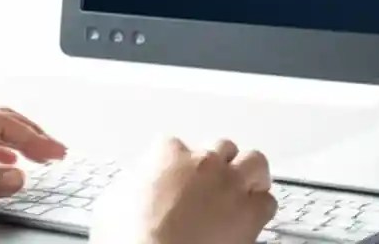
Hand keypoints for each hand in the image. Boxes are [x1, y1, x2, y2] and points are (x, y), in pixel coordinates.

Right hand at [91, 137, 276, 243]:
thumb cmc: (129, 238)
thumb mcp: (111, 204)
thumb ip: (129, 185)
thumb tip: (133, 187)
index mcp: (167, 154)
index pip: (173, 145)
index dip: (175, 162)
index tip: (175, 175)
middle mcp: (204, 162)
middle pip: (222, 147)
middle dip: (219, 162)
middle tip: (215, 180)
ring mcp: (231, 185)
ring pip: (255, 162)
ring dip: (250, 174)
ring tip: (246, 186)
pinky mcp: (251, 212)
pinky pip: (268, 202)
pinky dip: (261, 208)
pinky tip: (253, 216)